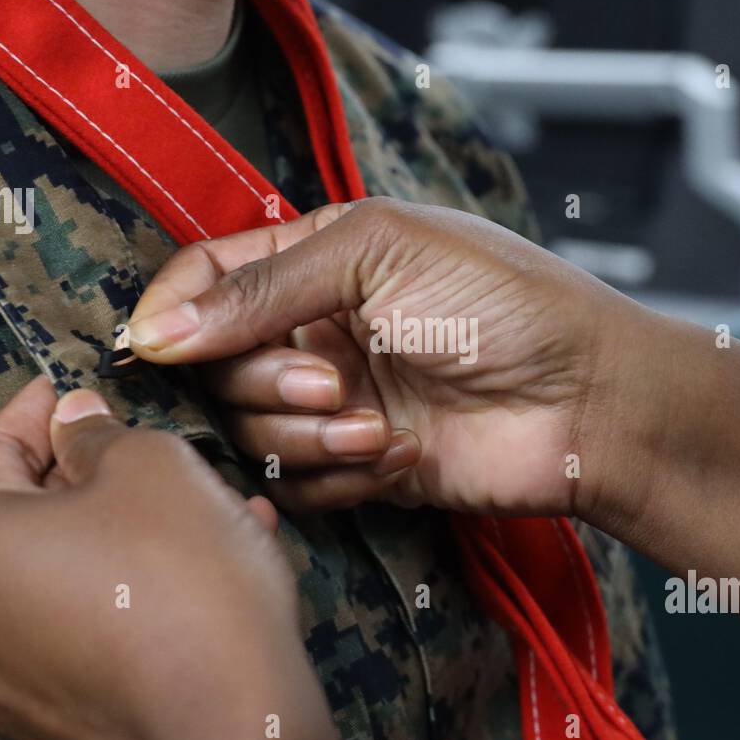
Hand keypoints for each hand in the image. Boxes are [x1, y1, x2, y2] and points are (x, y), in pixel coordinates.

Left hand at [0, 377, 340, 739]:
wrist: (232, 721)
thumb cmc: (185, 586)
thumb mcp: (151, 465)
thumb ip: (100, 432)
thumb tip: (76, 421)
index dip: (39, 411)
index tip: (67, 390)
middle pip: (28, 519)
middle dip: (93, 478)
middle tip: (144, 450)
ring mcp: (9, 678)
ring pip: (69, 575)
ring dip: (127, 536)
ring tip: (202, 512)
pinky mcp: (58, 717)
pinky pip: (89, 630)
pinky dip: (133, 594)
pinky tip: (201, 572)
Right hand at [126, 198, 660, 521]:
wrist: (587, 400)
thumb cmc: (501, 302)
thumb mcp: (379, 253)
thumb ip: (264, 286)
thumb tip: (157, 327)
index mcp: (317, 258)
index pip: (206, 276)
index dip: (173, 310)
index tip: (152, 345)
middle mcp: (316, 330)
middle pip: (218, 366)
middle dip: (265, 383)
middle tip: (332, 384)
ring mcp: (337, 400)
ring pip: (251, 432)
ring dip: (307, 436)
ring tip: (377, 426)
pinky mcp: (361, 466)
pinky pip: (299, 486)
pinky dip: (338, 476)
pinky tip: (400, 455)